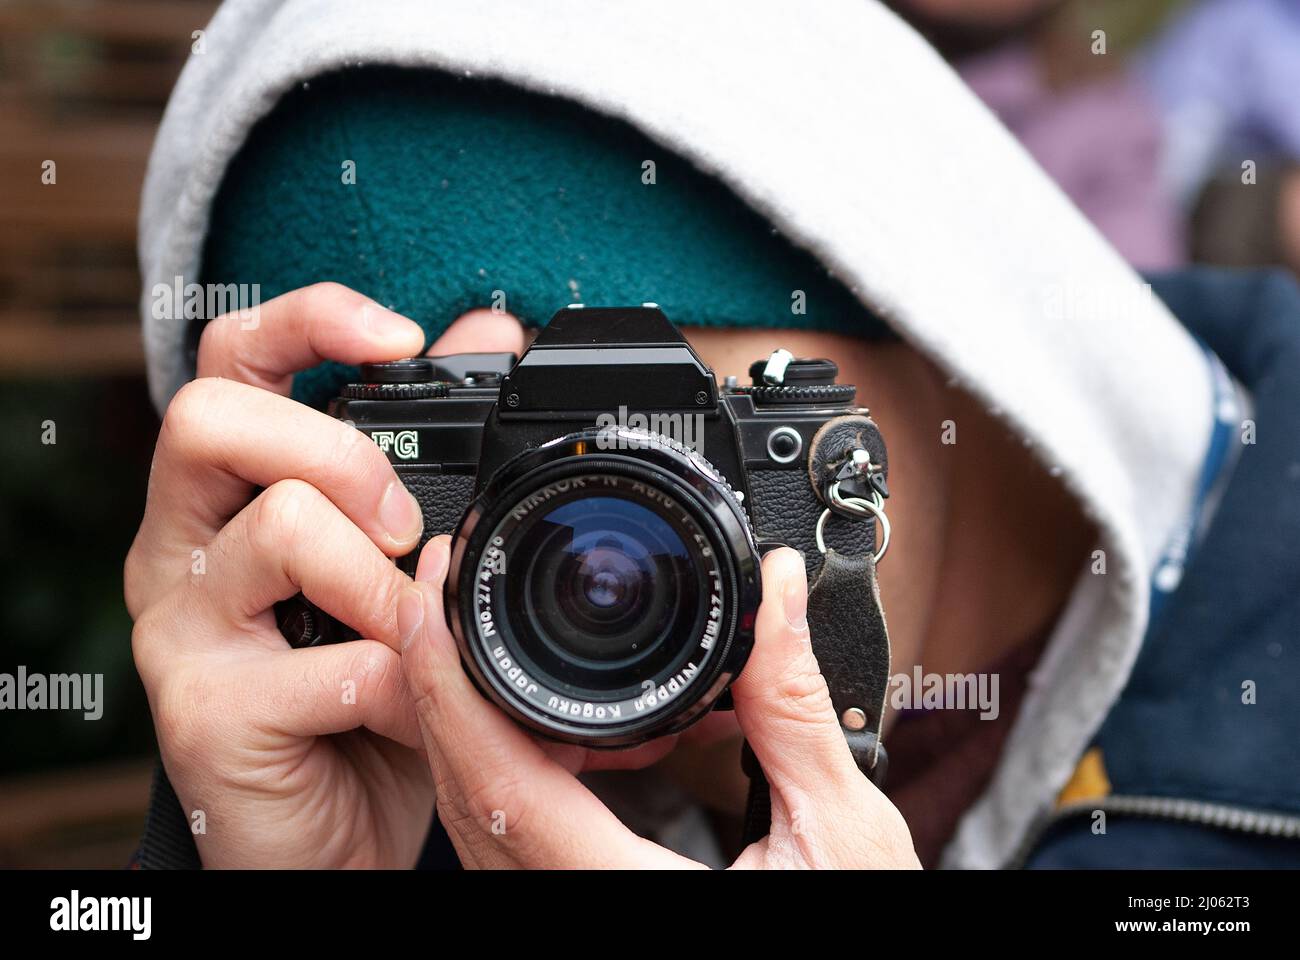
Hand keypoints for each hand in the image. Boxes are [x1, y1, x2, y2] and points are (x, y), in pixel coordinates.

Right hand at [126, 283, 525, 867]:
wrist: (335, 834)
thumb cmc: (366, 688)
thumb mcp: (406, 565)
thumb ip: (435, 447)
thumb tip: (489, 328)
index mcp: (231, 493)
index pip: (232, 361)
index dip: (308, 320)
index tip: (400, 335)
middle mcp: (185, 546)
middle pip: (212, 417)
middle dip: (336, 451)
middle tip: (404, 524)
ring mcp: (182, 629)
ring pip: (277, 527)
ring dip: (381, 578)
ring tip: (414, 632)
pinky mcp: (204, 712)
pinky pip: (323, 664)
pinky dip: (397, 683)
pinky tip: (409, 710)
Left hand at [400, 539, 921, 868]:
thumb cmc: (851, 942)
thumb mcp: (839, 836)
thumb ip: (794, 712)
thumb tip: (774, 595)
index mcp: (621, 893)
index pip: (499, 786)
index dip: (448, 689)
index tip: (429, 604)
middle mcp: (574, 907)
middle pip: (466, 793)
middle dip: (442, 682)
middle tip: (444, 592)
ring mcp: (572, 910)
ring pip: (481, 816)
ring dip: (478, 721)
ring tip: (500, 640)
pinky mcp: (585, 903)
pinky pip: (518, 835)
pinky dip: (526, 765)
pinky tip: (579, 727)